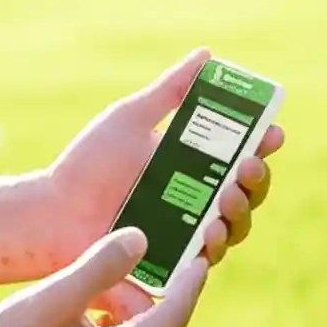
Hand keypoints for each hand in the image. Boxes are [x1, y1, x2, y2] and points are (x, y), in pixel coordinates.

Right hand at [0, 228, 207, 326]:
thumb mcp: (57, 296)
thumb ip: (101, 266)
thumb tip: (141, 240)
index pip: (174, 316)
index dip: (189, 284)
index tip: (202, 257)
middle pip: (151, 326)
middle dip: (151, 290)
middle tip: (148, 254)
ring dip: (121, 304)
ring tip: (108, 273)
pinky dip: (102, 322)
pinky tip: (77, 305)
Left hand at [46, 48, 285, 324]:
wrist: (55, 211)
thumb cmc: (89, 165)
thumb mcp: (131, 119)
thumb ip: (171, 91)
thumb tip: (207, 57)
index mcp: (194, 169)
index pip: (242, 160)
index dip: (262, 148)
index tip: (272, 134)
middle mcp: (197, 205)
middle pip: (248, 197)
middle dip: (257, 181)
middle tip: (247, 167)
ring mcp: (187, 238)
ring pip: (235, 231)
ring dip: (240, 213)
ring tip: (226, 199)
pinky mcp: (172, 269)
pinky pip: (204, 265)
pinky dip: (213, 248)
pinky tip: (209, 234)